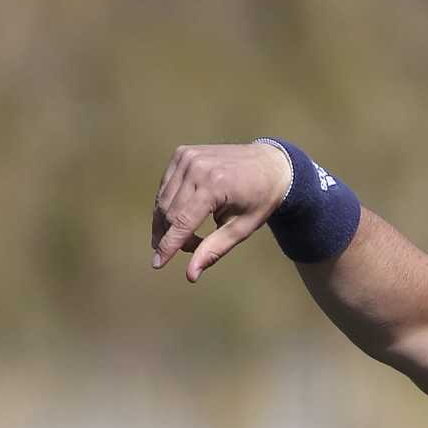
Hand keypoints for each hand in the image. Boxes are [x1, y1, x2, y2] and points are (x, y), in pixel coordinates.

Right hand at [150, 142, 293, 280]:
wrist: (270, 163)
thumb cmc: (260, 198)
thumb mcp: (243, 228)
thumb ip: (214, 250)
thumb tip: (190, 275)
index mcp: (215, 185)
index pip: (182, 222)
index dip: (168, 246)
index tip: (157, 264)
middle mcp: (197, 167)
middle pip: (169, 213)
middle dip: (173, 236)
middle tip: (191, 247)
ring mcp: (188, 157)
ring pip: (163, 200)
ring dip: (169, 222)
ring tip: (189, 233)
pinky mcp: (182, 153)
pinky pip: (165, 186)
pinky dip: (169, 204)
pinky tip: (184, 213)